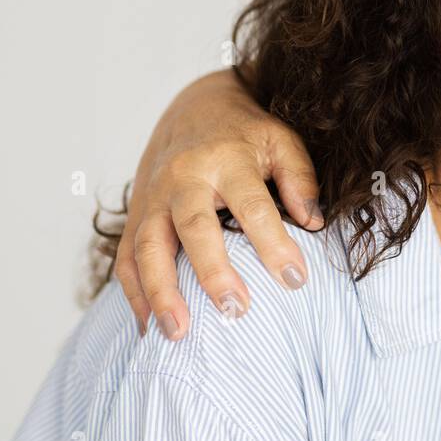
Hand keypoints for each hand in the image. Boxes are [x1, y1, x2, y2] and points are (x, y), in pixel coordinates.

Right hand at [114, 68, 321, 339]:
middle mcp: (184, 178)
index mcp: (226, 160)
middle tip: (236, 311)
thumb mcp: (282, 141)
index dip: (273, 243)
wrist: (194, 107)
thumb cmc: (246, 132)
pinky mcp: (135, 214)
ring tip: (178, 333)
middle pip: (192, 227)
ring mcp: (153, 196)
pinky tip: (147, 327)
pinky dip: (133, 292)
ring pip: (148, 246)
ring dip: (159, 292)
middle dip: (211, 271)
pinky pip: (127, 256)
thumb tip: (313, 222)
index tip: (295, 279)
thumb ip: (301, 178)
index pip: (252, 205)